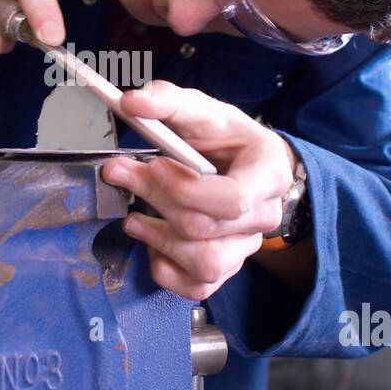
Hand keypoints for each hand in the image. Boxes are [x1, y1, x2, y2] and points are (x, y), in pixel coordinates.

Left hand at [101, 80, 296, 299]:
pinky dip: (167, 272)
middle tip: (122, 174)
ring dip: (158, 240)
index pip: (233, 199)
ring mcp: (245, 246)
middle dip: (156, 201)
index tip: (154, 164)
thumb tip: (133, 102)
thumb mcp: (203, 111)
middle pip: (206, 228)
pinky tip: (152, 246)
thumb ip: (168, 101)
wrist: (244, 165)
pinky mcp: (226, 268)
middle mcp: (263, 216)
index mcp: (268, 175)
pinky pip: (198, 287)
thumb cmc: (227, 139)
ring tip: (134, 218)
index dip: (186, 188)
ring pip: (204, 263)